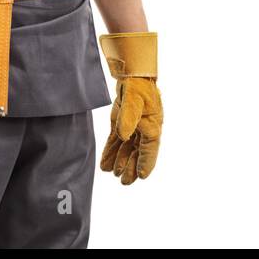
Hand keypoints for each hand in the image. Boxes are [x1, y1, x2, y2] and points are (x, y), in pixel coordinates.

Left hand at [99, 31, 161, 183]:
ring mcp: (133, 127)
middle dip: (131, 168)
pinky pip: (116, 141)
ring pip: (126, 149)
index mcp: (152, 128)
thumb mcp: (133, 102)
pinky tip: (107, 163)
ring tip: (115, 175)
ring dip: (121, 162)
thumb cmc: (137, 87)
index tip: (142, 177)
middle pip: (137, 153)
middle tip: (124, 182)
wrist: (132, 75)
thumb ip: (128, 119)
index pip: (149, 150)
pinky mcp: (121, 123)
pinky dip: (112, 152)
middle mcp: (144, 130)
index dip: (145, 164)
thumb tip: (124, 136)